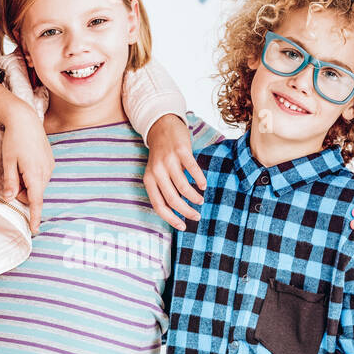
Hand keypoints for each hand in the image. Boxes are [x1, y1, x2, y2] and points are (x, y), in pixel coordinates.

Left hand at [0, 111, 52, 234]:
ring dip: (26, 182)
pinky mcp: (50, 162)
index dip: (34, 216)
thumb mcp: (8, 162)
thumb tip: (10, 199)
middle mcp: (46, 172)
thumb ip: (10, 182)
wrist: (25, 119)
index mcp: (35, 174)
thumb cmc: (14, 140)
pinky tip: (26, 160)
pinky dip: (31, 175)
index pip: (35, 201)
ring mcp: (50, 167)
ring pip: (37, 185)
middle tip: (11, 174)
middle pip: (33, 194)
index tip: (34, 229)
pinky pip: (40, 176)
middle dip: (22, 191)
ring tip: (18, 163)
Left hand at [143, 114, 204, 230]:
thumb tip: (177, 212)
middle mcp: (157, 171)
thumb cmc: (161, 155)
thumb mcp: (156, 173)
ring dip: (194, 197)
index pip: (159, 205)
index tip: (183, 226)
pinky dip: (199, 179)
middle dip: (186, 211)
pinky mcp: (180, 150)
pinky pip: (192, 169)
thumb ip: (164, 189)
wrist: (161, 127)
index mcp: (149, 180)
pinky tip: (204, 185)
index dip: (171, 218)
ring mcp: (168, 160)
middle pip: (173, 199)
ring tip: (200, 200)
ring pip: (183, 187)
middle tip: (196, 216)